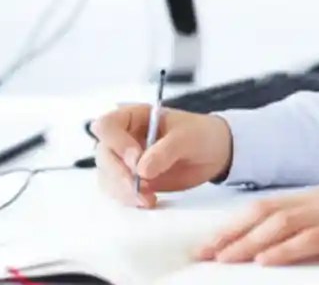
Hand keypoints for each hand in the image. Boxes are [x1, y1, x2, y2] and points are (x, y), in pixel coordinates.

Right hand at [90, 105, 232, 207]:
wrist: (214, 152)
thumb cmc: (199, 134)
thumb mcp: (186, 137)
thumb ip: (165, 151)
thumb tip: (142, 170)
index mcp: (134, 116)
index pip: (107, 125)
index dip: (116, 143)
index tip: (136, 159)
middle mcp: (124, 137)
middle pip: (104, 154)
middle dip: (119, 174)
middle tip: (140, 188)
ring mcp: (126, 160)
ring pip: (107, 176)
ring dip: (123, 191)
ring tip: (147, 199)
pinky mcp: (132, 180)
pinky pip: (118, 191)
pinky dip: (128, 199)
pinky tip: (147, 201)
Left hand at [193, 185, 318, 266]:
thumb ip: (309, 227)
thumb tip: (276, 246)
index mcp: (310, 199)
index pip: (261, 208)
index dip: (232, 225)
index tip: (208, 244)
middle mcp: (315, 201)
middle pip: (262, 214)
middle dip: (230, 234)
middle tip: (203, 254)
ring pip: (279, 225)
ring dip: (249, 243)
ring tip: (225, 259)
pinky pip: (310, 239)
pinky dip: (285, 250)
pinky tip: (267, 261)